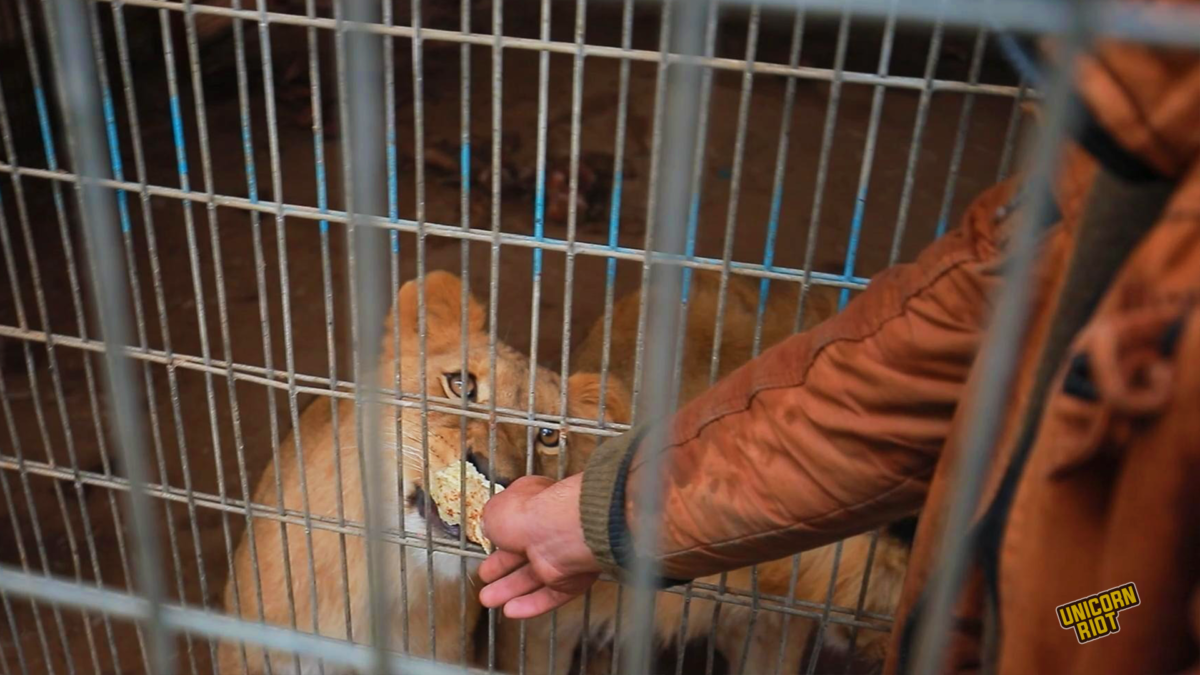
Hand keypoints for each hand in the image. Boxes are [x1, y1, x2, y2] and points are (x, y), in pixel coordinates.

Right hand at [478, 474, 600, 618]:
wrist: (560, 531)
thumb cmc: (529, 512)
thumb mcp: (494, 511)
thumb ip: (490, 521)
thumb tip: (488, 526)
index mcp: (535, 505)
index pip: (516, 524)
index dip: (498, 540)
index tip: (486, 550)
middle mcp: (550, 528)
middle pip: (523, 554)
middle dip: (502, 569)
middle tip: (486, 578)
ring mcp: (563, 554)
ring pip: (535, 577)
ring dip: (511, 590)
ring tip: (489, 599)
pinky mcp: (573, 579)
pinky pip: (551, 595)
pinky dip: (531, 605)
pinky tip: (511, 611)